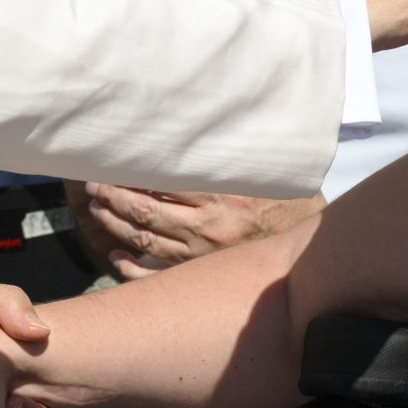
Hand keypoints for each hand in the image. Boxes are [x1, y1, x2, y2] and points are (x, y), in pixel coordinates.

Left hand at [68, 181, 318, 277]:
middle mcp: (207, 230)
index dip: (127, 178)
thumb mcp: (258, 172)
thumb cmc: (285, 202)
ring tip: (98, 212)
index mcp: (219, 197)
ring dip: (117, 228)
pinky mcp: (205, 276)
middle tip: (93, 187)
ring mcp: (203, 257)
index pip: (159, 186)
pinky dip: (132, 270)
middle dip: (114, 199)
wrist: (313, 250)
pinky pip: (159, 278)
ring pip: (147, 243)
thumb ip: (224, 159)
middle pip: (146, 215)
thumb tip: (195, 130)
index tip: (106, 168)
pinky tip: (116, 258)